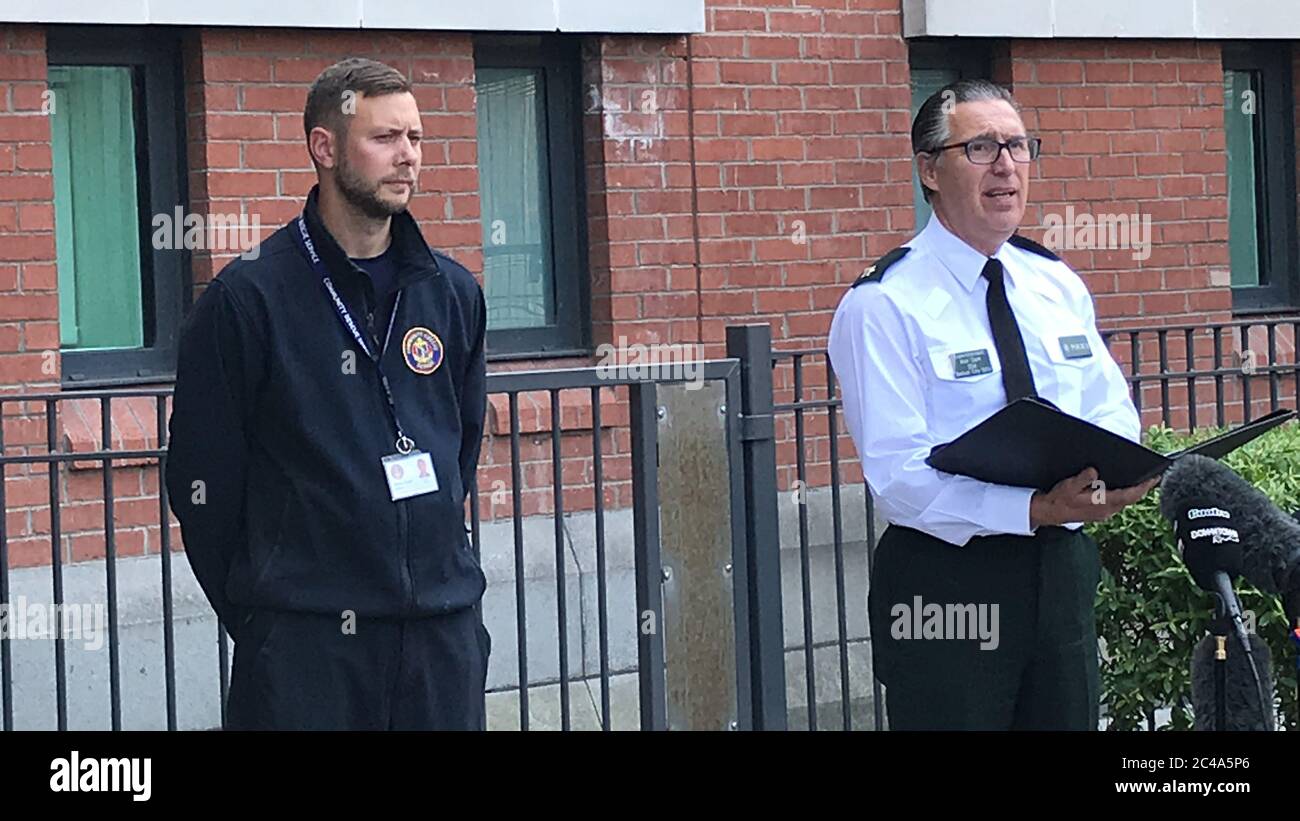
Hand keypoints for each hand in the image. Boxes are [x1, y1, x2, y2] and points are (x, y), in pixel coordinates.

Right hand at [1028, 467, 1159, 528]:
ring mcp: (1104, 513)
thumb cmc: (1059, 500)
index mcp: (1101, 503)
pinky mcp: (1100, 513)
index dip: (1143, 487)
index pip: (1128, 495)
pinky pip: (1118, 504)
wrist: (1050, 513)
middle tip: (1154, 478)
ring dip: (1134, 492)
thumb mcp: (1068, 487)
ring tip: (1142, 481)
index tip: (1154, 478)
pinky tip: (1123, 489)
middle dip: (1142, 489)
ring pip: (1125, 502)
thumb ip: (1082, 479)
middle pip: (1131, 499)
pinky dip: (1124, 496)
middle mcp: (1106, 510)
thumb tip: (1093, 470)